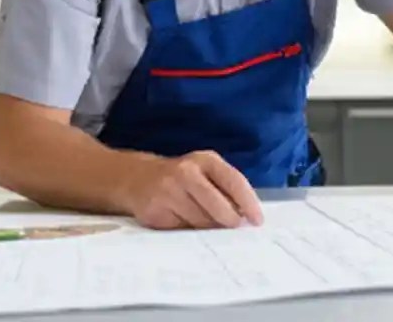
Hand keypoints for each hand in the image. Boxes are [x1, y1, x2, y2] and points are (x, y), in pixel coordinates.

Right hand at [123, 150, 263, 229]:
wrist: (136, 178)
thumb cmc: (181, 179)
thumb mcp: (204, 173)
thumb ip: (225, 189)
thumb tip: (247, 217)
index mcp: (204, 160)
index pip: (233, 181)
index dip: (248, 203)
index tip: (257, 221)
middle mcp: (185, 172)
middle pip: (218, 206)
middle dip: (229, 222)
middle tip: (233, 230)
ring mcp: (168, 191)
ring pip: (200, 222)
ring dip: (209, 230)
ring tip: (205, 225)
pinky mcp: (155, 210)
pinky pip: (182, 230)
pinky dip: (189, 232)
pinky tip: (185, 224)